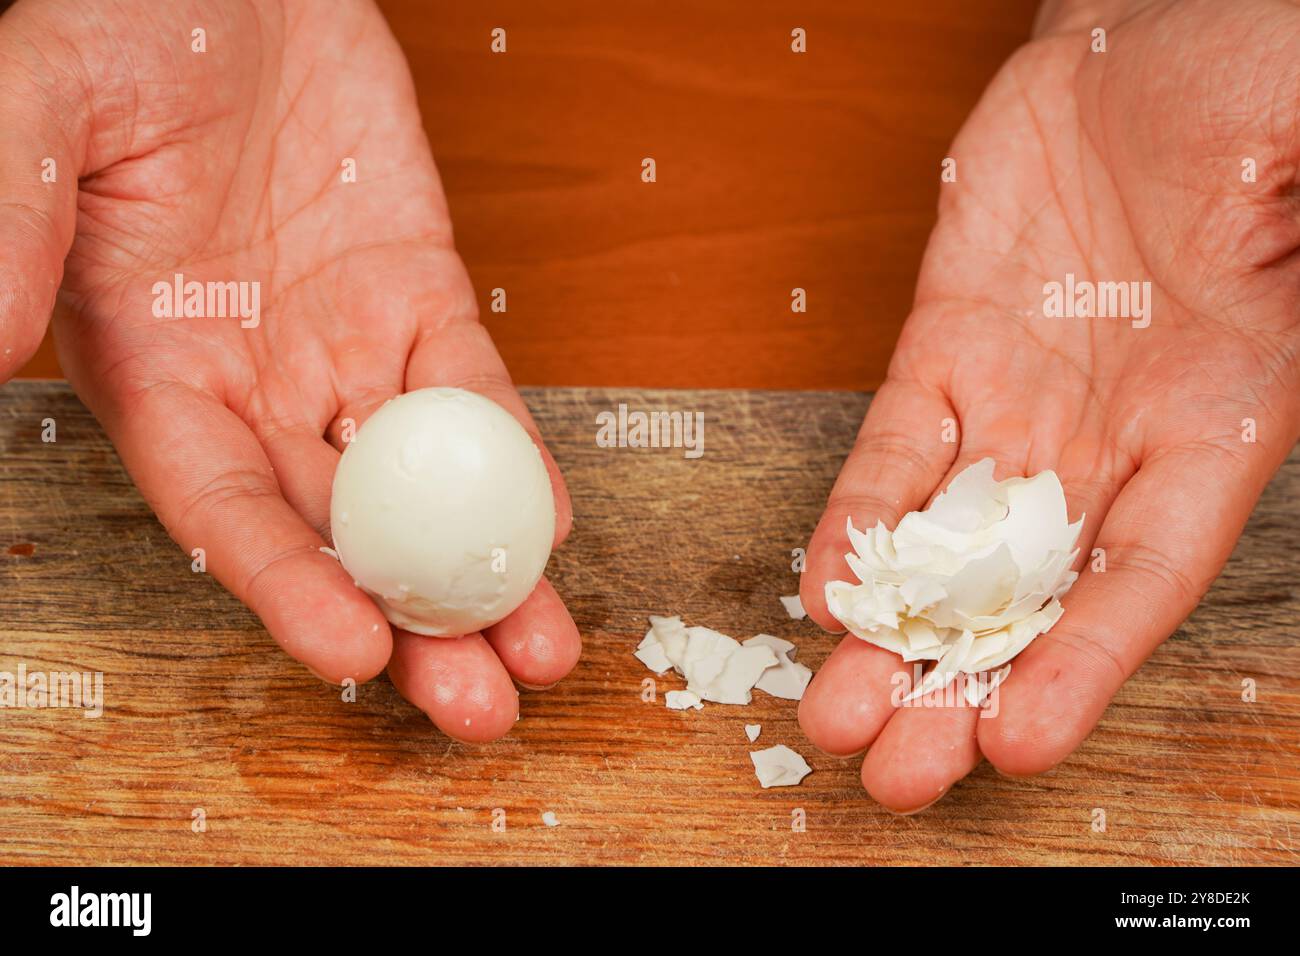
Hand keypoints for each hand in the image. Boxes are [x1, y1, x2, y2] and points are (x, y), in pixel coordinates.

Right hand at [0, 0, 578, 740]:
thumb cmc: (120, 27)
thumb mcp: (41, 108)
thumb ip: (10, 222)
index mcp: (158, 373)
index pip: (224, 511)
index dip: (287, 585)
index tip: (353, 653)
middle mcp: (256, 384)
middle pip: (341, 530)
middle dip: (413, 620)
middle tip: (479, 703)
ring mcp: (345, 345)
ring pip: (423, 483)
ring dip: (485, 568)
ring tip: (541, 648)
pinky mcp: (420, 294)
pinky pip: (475, 390)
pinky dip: (516, 456)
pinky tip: (549, 522)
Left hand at [798, 0, 1299, 809]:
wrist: (1138, 59)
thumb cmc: (1242, 99)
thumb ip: (1294, 244)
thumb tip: (1299, 262)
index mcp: (1217, 422)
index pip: (1143, 575)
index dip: (1083, 665)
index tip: (1019, 741)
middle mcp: (1112, 440)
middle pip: (1029, 595)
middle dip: (958, 688)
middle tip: (894, 772)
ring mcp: (1019, 402)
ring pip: (945, 547)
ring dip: (888, 635)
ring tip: (835, 712)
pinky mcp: (943, 355)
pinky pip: (891, 454)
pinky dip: (856, 522)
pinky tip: (825, 587)